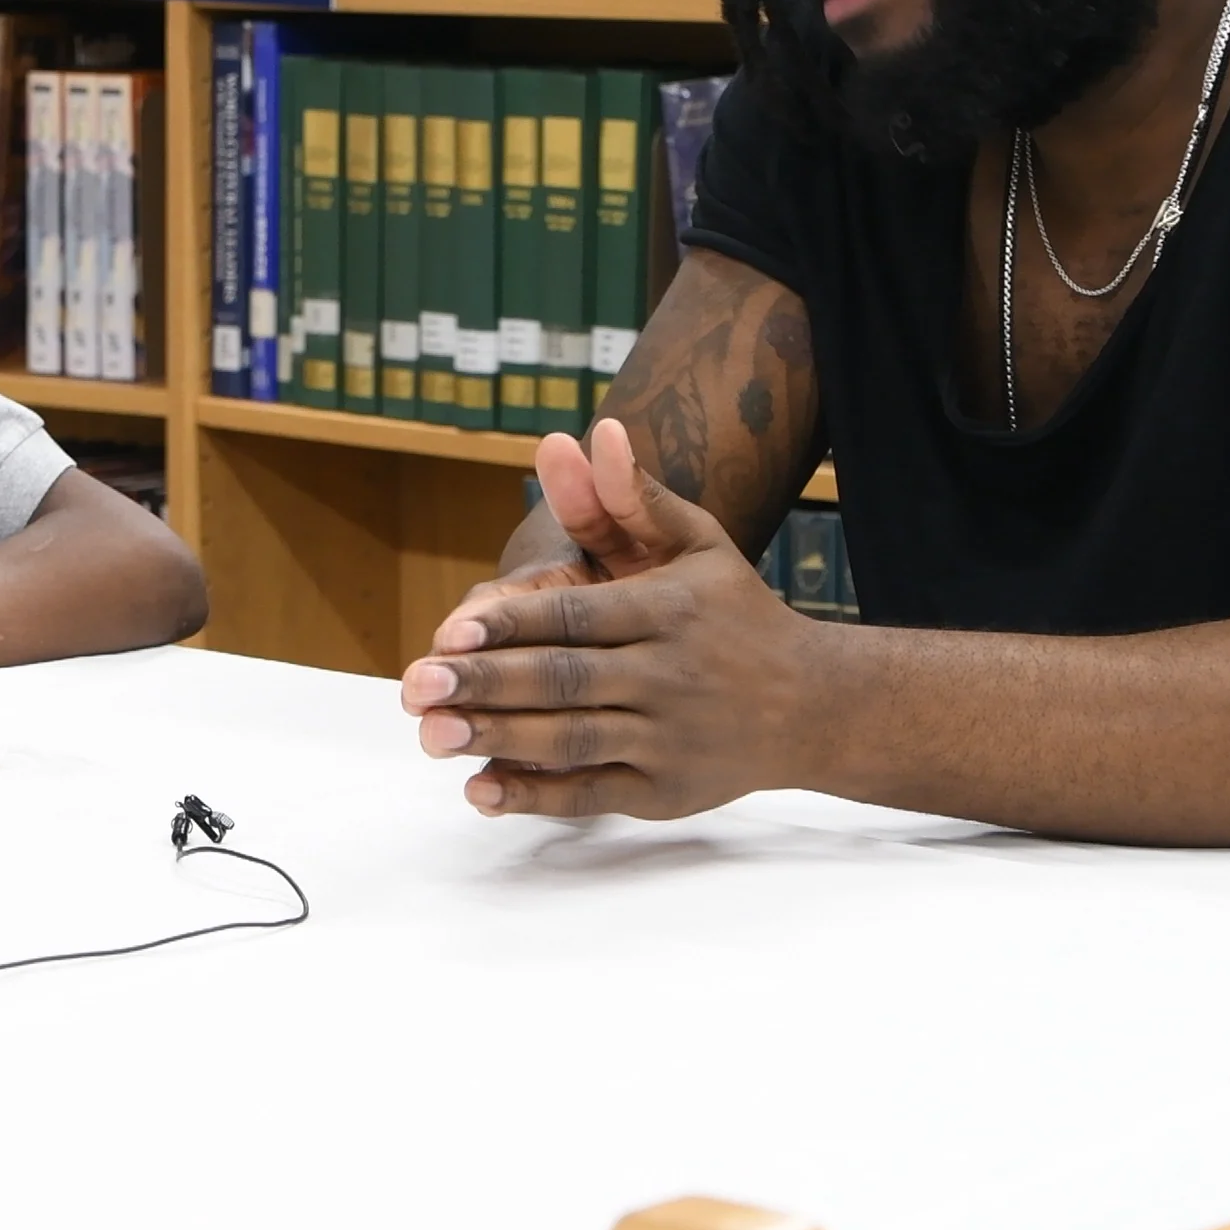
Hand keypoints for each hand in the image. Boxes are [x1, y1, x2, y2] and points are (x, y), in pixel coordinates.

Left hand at [398, 459, 828, 819]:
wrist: (813, 704)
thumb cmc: (736, 612)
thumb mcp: (696, 543)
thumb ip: (631, 497)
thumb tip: (593, 431)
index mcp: (669, 609)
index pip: (579, 615)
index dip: (515, 623)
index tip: (452, 628)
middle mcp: (669, 675)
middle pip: (565, 679)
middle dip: (487, 683)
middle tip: (415, 683)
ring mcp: (667, 738)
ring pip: (572, 739)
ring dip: (497, 739)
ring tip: (431, 732)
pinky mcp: (664, 791)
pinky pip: (592, 796)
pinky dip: (536, 797)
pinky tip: (480, 790)